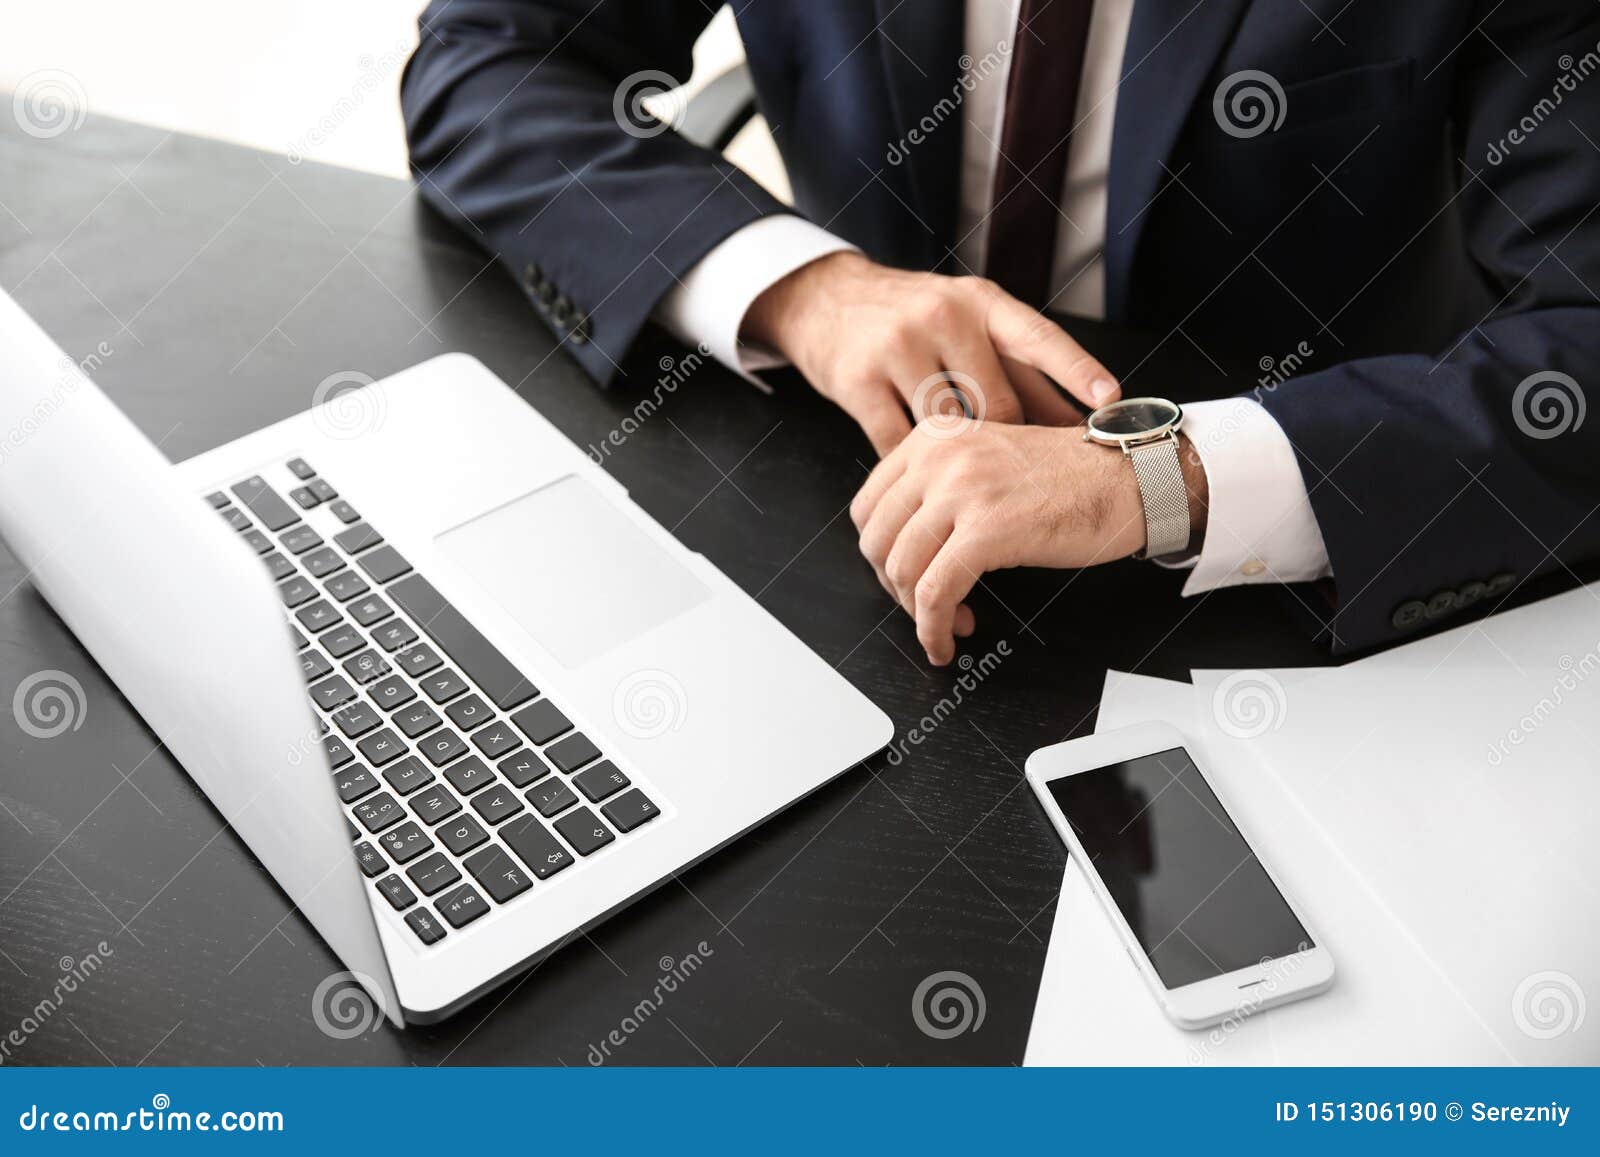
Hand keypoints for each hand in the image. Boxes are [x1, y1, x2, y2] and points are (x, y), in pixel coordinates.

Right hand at [742, 251, 1120, 455]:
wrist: (828, 300)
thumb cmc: (915, 321)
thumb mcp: (969, 324)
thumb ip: (1021, 370)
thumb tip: (1083, 423)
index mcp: (980, 302)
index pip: (1036, 338)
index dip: (1076, 369)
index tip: (1110, 398)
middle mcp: (942, 316)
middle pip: (995, 401)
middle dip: (1010, 445)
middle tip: (1020, 479)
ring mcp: (897, 347)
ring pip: (948, 428)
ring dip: (959, 463)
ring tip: (966, 483)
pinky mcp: (858, 380)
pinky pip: (897, 444)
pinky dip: (912, 468)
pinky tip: (920, 478)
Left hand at [851, 421, 1208, 663]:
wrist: (1128, 477)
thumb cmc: (1070, 476)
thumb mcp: (986, 460)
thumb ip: (940, 487)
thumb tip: (902, 545)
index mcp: (932, 438)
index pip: (868, 507)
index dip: (879, 554)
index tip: (902, 577)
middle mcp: (938, 458)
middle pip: (877, 542)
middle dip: (895, 588)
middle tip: (923, 607)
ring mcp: (960, 492)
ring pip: (902, 571)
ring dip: (918, 613)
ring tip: (947, 625)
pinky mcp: (985, 531)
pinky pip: (935, 594)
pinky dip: (933, 628)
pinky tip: (947, 640)